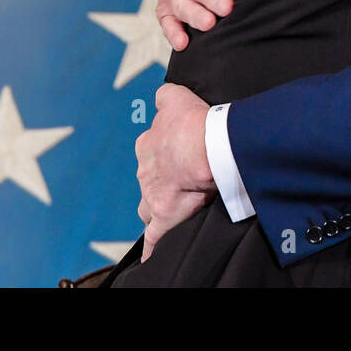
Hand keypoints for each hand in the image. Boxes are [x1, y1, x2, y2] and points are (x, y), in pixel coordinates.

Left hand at [136, 84, 216, 260]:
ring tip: (175, 210)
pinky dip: (154, 246)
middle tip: (184, 182)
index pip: (151, 151)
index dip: (166, 154)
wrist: (205, 145)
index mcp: (148, 143)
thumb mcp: (177, 97)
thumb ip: (166, 97)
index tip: (180, 156)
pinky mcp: (163, 215)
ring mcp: (152, 194)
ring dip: (158, 208)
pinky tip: (153, 254)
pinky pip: (154, 236)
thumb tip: (162, 96)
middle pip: (149, 179)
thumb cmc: (196, 122)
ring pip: (149, 205)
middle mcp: (145, 169)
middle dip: (162, 182)